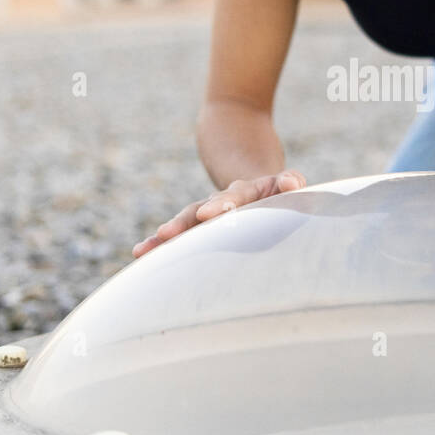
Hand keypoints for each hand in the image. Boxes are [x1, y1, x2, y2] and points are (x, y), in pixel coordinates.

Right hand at [132, 168, 306, 256]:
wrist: (259, 185)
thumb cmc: (279, 193)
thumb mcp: (287, 183)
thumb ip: (290, 181)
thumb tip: (293, 182)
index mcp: (245, 193)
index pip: (232, 198)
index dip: (220, 205)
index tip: (206, 214)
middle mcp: (221, 201)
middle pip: (199, 210)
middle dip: (183, 223)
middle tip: (167, 233)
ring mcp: (207, 214)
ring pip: (184, 222)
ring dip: (166, 236)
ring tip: (144, 249)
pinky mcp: (200, 228)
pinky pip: (179, 236)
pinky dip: (161, 244)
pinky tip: (141, 253)